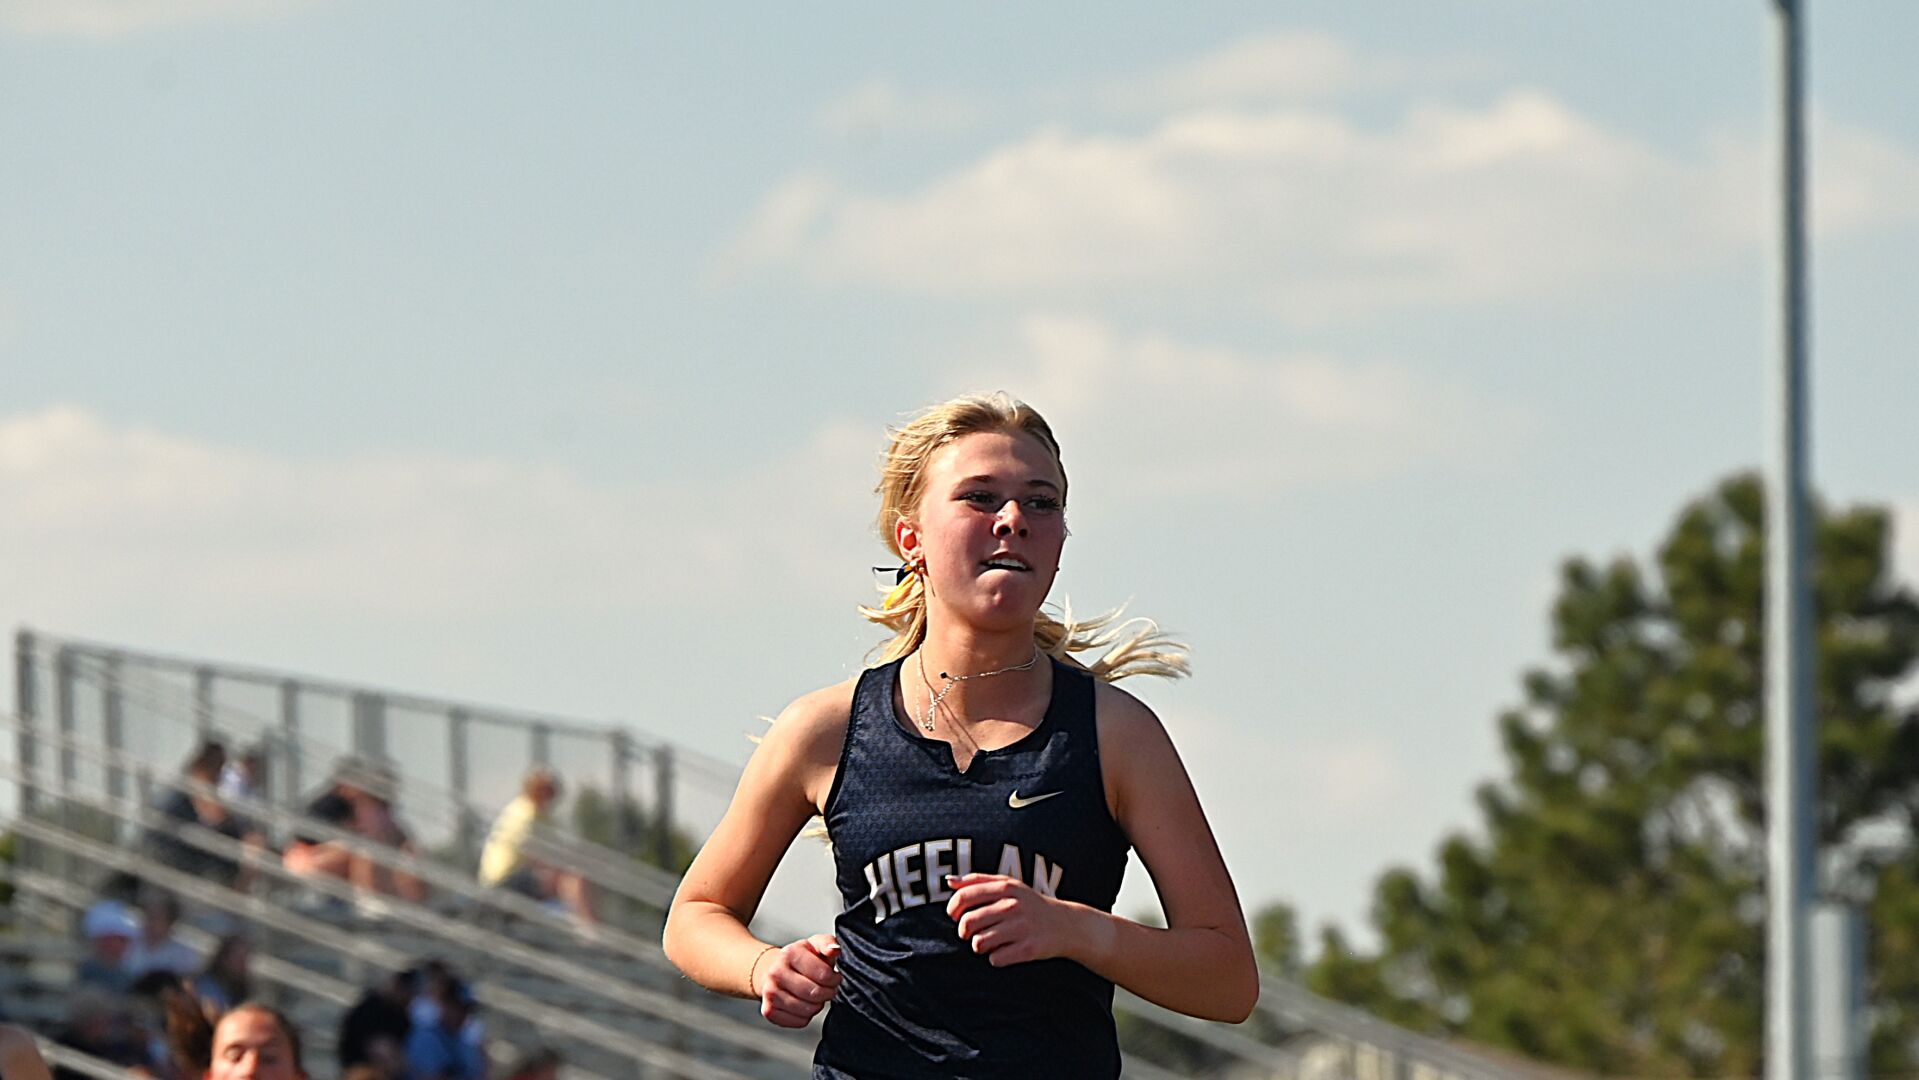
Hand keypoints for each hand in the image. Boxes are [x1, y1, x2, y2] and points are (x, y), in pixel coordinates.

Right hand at [758, 934, 840, 1027]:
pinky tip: (804, 1004)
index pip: (823, 974)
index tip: (834, 977)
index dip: (835, 979)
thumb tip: (834, 950)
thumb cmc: (801, 959)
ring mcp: (769, 992)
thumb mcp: (815, 944)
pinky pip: (799, 1021)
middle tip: (828, 989)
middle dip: (828, 993)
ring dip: (818, 1005)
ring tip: (815, 996)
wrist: (775, 971)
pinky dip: (807, 1016)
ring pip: (807, 1009)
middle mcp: (775, 972)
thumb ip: (828, 943)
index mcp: (789, 953)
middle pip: (814, 993)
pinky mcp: (768, 1011)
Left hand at [945, 873, 1090, 966]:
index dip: (953, 909)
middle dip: (965, 932)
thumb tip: (949, 881)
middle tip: (973, 933)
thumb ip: (977, 881)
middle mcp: (1013, 906)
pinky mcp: (1028, 949)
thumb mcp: (1008, 885)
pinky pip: (995, 959)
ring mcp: (1021, 927)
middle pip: (967, 923)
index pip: (964, 897)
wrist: (1066, 925)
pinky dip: (996, 958)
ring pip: (978, 943)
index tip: (955, 916)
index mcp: (1005, 888)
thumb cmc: (1029, 904)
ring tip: (991, 942)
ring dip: (980, 946)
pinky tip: (1006, 951)